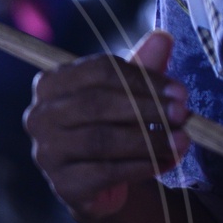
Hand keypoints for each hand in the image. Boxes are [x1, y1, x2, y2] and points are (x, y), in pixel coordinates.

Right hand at [23, 30, 191, 220]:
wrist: (99, 184)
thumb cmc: (110, 128)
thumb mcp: (126, 95)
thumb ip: (142, 67)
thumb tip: (163, 37)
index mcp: (51, 84)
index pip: (99, 71)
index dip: (142, 79)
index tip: (179, 92)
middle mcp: (39, 116)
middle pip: (97, 104)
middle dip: (147, 108)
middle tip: (183, 114)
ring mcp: (46, 152)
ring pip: (101, 140)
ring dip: (149, 139)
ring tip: (182, 140)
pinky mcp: (62, 184)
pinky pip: (105, 172)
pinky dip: (141, 165)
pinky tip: (166, 161)